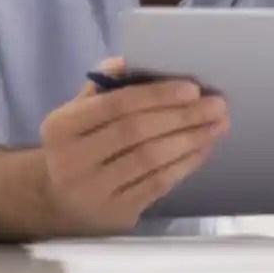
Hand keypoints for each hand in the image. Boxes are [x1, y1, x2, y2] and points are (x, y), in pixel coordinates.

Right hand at [38, 58, 229, 234]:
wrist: (56, 203)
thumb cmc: (77, 146)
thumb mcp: (79, 113)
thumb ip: (106, 86)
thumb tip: (138, 58)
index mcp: (61, 126)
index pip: (114, 105)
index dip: (156, 95)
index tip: (192, 88)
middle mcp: (71, 160)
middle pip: (136, 132)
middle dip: (182, 116)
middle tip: (217, 105)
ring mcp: (93, 191)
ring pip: (150, 160)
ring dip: (191, 140)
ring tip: (217, 125)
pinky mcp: (115, 214)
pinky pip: (157, 184)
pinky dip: (185, 164)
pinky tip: (203, 149)